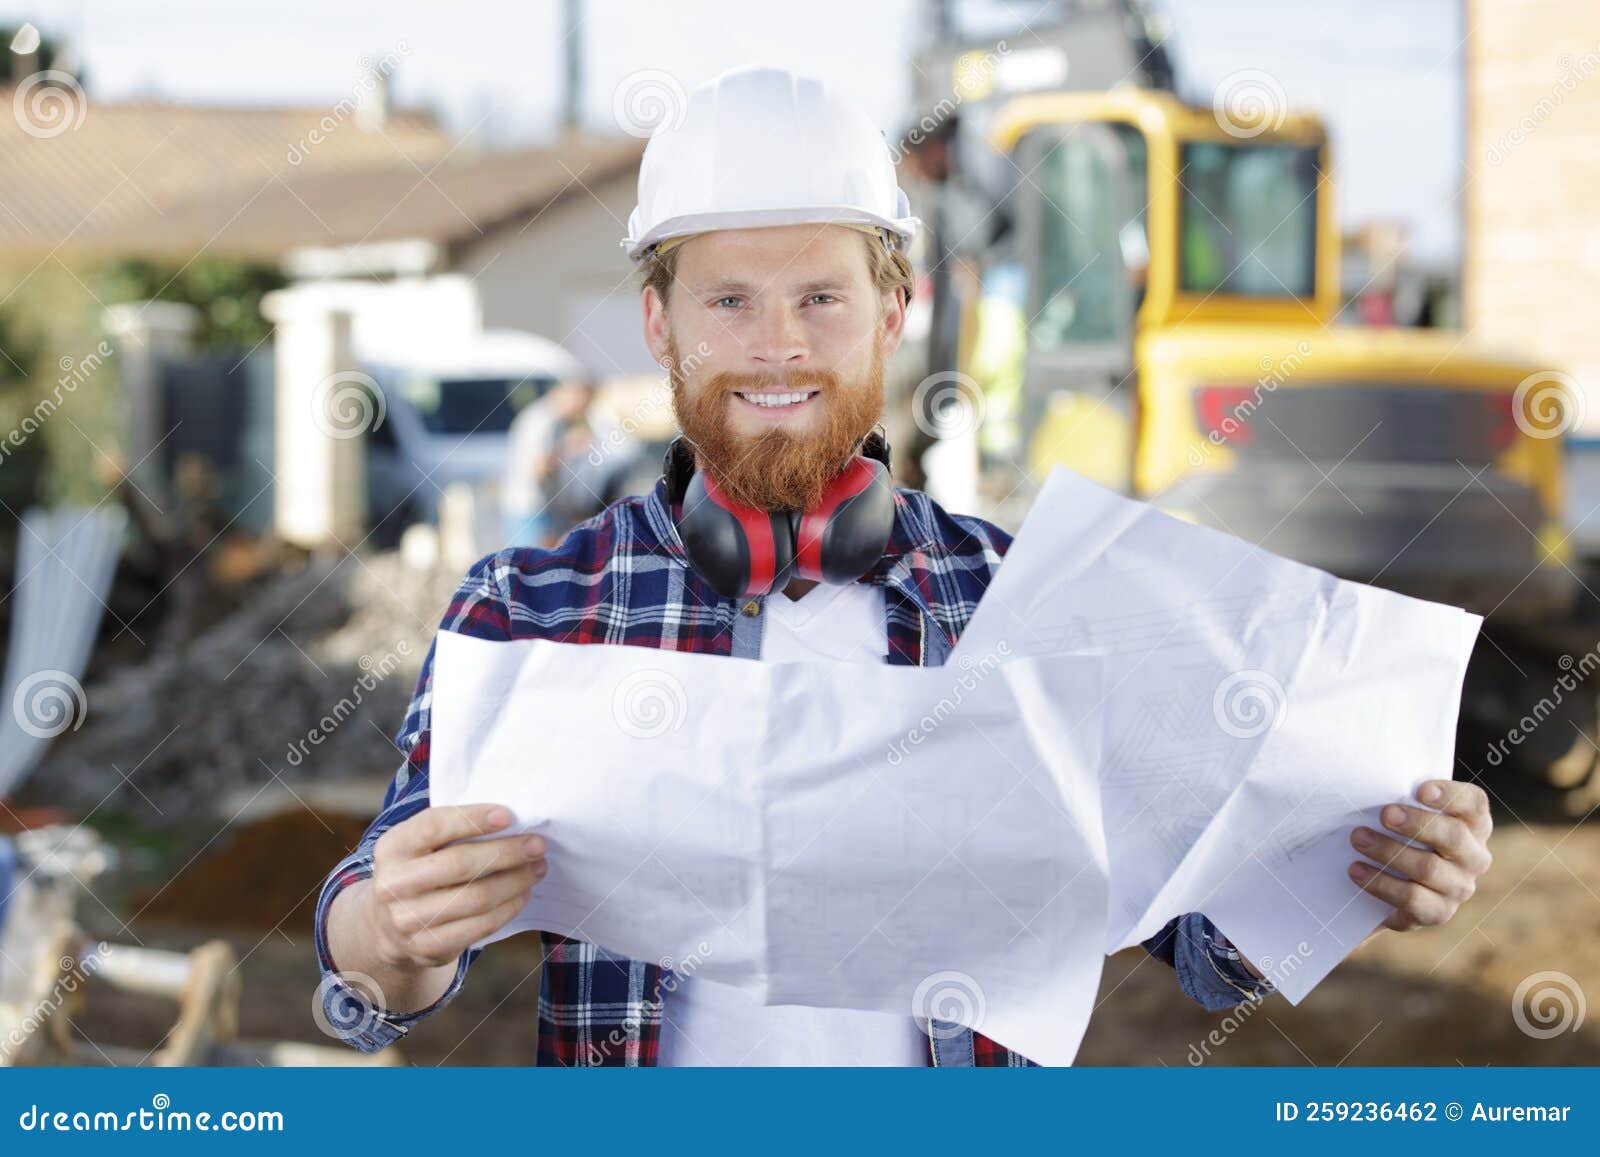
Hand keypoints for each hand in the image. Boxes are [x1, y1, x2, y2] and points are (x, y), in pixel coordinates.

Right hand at [364, 804, 546, 970]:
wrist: (388, 926)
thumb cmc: (420, 871)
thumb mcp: (420, 845)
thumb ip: (452, 830)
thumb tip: (510, 820)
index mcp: (392, 848)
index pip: (433, 826)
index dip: (473, 819)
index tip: (508, 815)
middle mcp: (393, 885)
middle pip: (460, 864)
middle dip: (507, 852)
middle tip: (537, 845)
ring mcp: (408, 921)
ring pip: (476, 898)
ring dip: (515, 881)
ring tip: (537, 868)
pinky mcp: (428, 947)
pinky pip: (480, 926)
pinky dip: (508, 908)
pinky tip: (522, 894)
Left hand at [1348, 779, 1492, 931]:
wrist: (1387, 883)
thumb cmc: (1398, 834)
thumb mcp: (1406, 813)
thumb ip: (1404, 798)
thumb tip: (1377, 784)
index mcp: (1473, 825)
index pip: (1475, 804)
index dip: (1451, 795)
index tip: (1420, 790)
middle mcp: (1474, 857)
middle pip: (1454, 837)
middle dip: (1417, 824)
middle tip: (1384, 814)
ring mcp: (1459, 887)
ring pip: (1429, 868)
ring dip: (1389, 851)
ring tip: (1358, 838)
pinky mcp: (1439, 913)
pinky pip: (1412, 899)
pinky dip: (1380, 883)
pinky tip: (1356, 870)